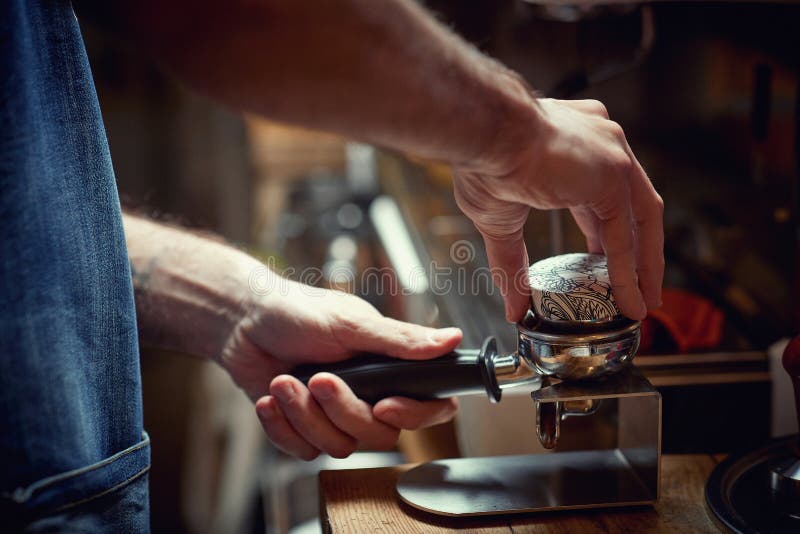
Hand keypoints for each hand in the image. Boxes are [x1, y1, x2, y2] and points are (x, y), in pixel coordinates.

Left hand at [220, 277, 460, 459]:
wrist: (243, 322)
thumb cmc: (298, 311)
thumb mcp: (350, 322)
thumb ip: (399, 339)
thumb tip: (451, 339)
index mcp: (390, 368)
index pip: (430, 407)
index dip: (416, 415)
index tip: (385, 404)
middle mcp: (369, 395)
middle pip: (381, 435)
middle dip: (343, 410)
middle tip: (318, 378)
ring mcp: (336, 416)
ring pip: (340, 447)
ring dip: (305, 415)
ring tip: (283, 382)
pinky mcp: (304, 429)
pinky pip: (303, 451)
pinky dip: (282, 426)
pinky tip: (270, 399)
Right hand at [453, 97, 663, 321]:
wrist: (485, 133)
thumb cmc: (482, 159)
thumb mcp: (499, 219)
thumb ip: (512, 262)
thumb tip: (511, 307)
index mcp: (576, 142)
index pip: (603, 192)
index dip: (606, 229)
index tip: (602, 258)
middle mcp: (602, 142)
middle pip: (634, 204)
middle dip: (639, 249)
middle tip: (639, 286)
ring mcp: (612, 155)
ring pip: (641, 217)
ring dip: (646, 263)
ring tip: (644, 300)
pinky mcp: (613, 175)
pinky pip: (624, 232)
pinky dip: (628, 269)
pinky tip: (627, 297)